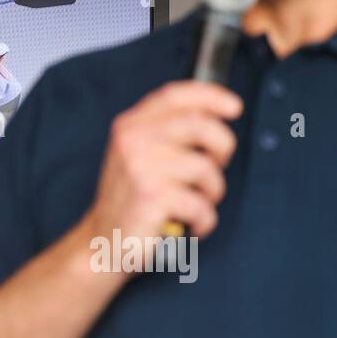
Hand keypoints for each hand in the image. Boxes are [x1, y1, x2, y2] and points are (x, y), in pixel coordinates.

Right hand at [80, 81, 240, 245]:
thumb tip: (213, 115)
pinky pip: (202, 204)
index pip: (174, 95)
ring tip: (196, 205)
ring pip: (206, 168)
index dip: (210, 96)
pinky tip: (190, 225)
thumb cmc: (130, 201)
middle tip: (217, 167)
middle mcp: (132, 140)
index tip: (234, 106)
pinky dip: (204, 220)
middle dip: (222, 147)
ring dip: (212, 193)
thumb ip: (166, 133)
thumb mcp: (138, 156)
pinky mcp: (151, 196)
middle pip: (200, 125)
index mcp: (130, 126)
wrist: (102, 242)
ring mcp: (140, 167)